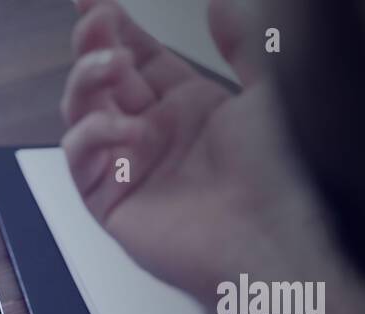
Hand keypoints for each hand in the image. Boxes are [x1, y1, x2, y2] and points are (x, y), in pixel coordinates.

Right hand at [60, 0, 330, 302]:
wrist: (275, 239)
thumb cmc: (285, 177)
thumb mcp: (274, 88)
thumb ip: (243, 42)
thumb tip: (219, 3)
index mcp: (189, 107)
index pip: (139, 55)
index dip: (114, 24)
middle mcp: (156, 134)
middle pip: (104, 78)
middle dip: (93, 43)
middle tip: (96, 19)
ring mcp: (130, 166)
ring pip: (82, 111)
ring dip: (86, 79)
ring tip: (110, 65)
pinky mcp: (111, 200)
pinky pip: (80, 157)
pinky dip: (93, 134)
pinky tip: (125, 129)